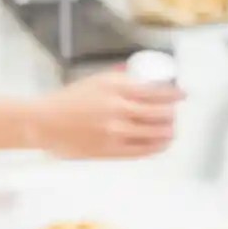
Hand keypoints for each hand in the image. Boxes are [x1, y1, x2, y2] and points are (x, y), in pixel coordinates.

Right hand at [32, 68, 182, 158]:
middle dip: (173, 113)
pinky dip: (157, 146)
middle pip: (161, 113)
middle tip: (176, 112)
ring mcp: (115, 131)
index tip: (183, 94)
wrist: (45, 123)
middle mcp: (118, 109)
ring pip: (155, 133)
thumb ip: (121, 78)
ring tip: (172, 128)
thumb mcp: (97, 80)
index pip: (157, 91)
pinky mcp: (110, 150)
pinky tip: (162, 143)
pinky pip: (142, 150)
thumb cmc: (69, 100)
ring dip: (169, 130)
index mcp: (116, 87)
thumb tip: (144, 78)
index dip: (175, 94)